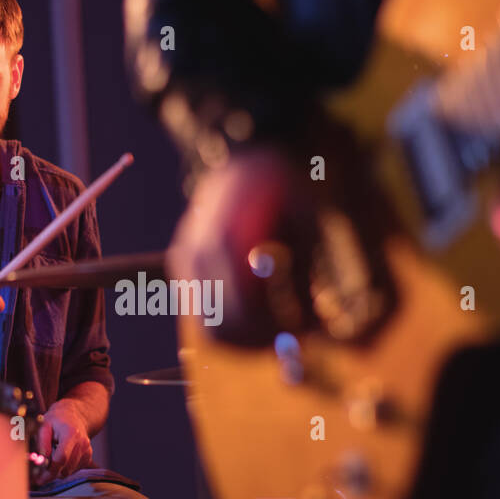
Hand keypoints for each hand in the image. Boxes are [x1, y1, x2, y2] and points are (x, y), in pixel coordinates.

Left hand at [34, 399, 92, 482]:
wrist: (74, 416)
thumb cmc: (56, 421)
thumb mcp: (44, 427)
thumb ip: (42, 444)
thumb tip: (40, 461)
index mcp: (71, 434)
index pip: (61, 458)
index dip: (49, 471)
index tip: (39, 478)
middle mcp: (82, 443)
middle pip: (66, 468)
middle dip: (52, 473)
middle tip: (40, 473)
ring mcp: (87, 451)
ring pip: (69, 472)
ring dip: (58, 471)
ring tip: (50, 461)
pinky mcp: (88, 456)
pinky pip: (74, 470)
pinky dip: (65, 468)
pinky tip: (60, 459)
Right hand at [168, 145, 318, 346]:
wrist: (244, 156)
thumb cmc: (281, 186)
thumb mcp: (306, 224)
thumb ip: (306, 275)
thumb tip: (316, 325)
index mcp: (227, 242)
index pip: (247, 313)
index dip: (279, 331)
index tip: (309, 333)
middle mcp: (198, 256)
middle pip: (224, 330)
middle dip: (262, 343)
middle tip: (296, 340)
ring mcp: (185, 262)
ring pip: (211, 330)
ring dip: (246, 340)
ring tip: (279, 331)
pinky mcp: (183, 265)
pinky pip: (203, 314)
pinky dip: (232, 325)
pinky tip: (260, 315)